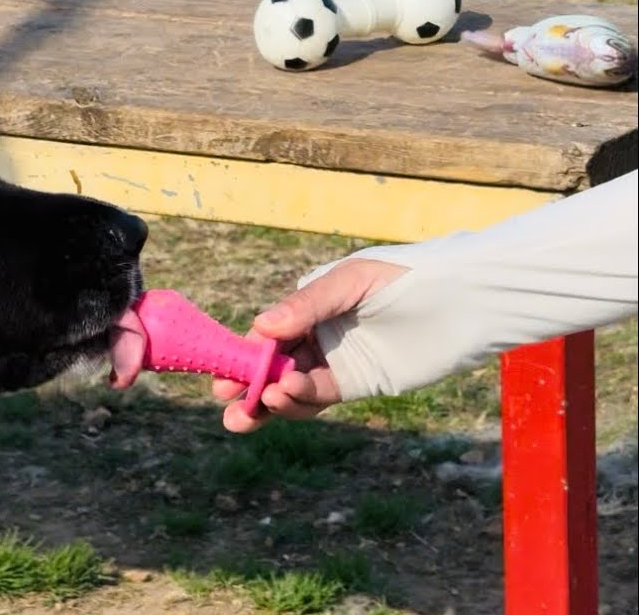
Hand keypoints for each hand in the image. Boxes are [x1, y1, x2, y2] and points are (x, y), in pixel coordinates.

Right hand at [212, 258, 408, 432]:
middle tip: (226, 399)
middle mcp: (314, 337)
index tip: (224, 371)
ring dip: (269, 401)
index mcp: (306, 308)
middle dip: (247, 385)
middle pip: (271, 366)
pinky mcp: (355, 384)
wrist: (460, 302)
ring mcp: (333, 362)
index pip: (266, 336)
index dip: (242, 355)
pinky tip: (284, 397)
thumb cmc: (402, 278)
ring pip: (290, 387)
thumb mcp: (349, 283)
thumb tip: (260, 327)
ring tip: (254, 407)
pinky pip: (317, 397)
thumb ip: (306, 306)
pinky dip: (298, 400)